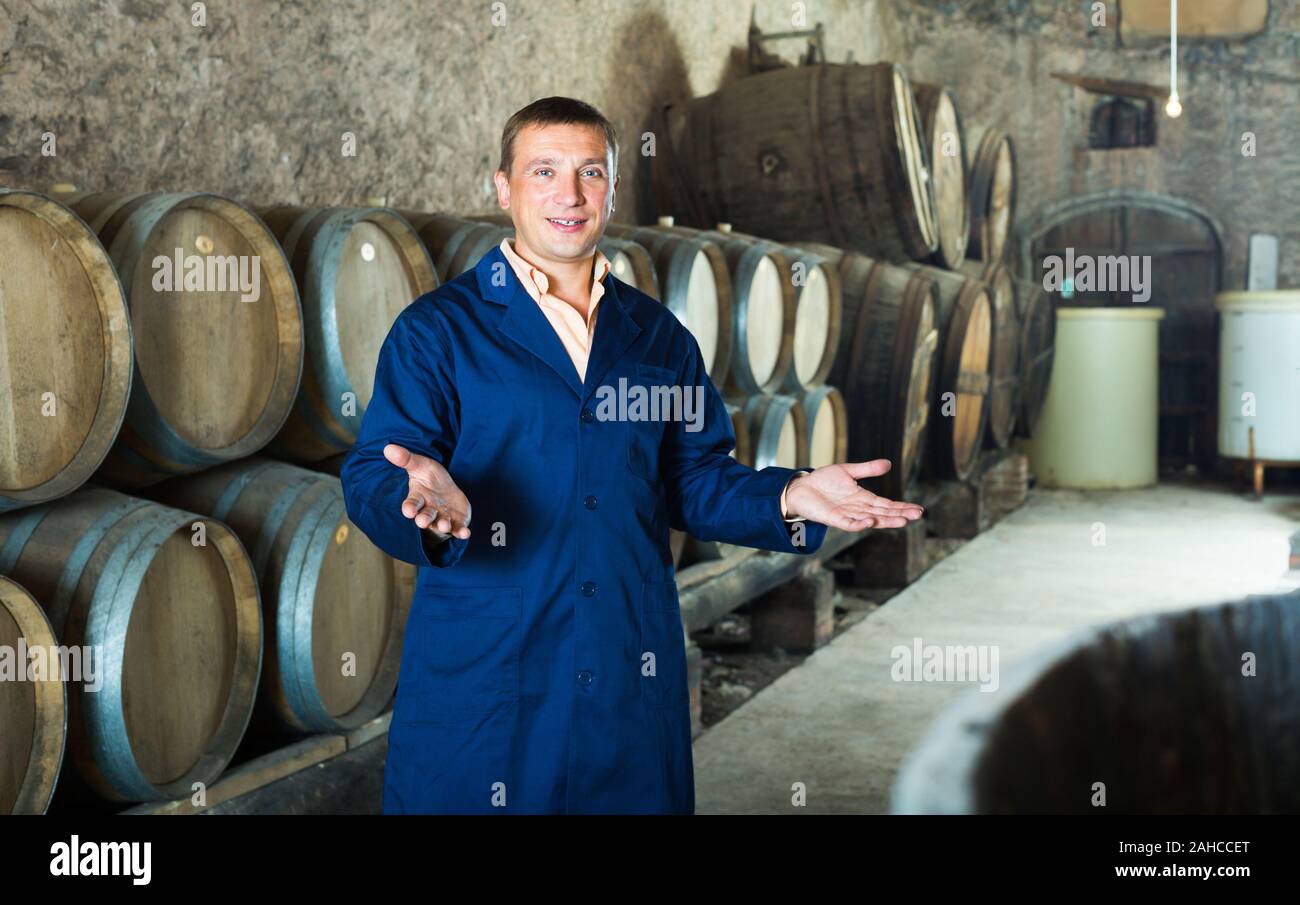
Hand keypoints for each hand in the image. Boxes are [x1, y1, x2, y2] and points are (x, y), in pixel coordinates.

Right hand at [383, 443, 471, 539]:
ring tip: (444, 524)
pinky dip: (461, 532)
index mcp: (418, 498)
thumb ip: (406, 459)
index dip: (409, 508)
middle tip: (422, 521)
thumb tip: (388, 447)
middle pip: (424, 517)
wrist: (447, 491)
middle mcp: (429, 511)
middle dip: (423, 519)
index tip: (408, 511)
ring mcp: (442, 518)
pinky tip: (465, 534)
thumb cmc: (430, 479)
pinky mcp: (456, 523)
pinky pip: (458, 529)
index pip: (411, 504)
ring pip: (440, 524)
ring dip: (442, 525)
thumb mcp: (420, 465)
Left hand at [783, 459, 923, 530]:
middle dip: (900, 514)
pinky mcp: (834, 519)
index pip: (886, 504)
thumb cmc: (823, 481)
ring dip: (886, 521)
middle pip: (883, 513)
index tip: (918, 509)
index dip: (902, 507)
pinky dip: (860, 524)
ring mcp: (847, 515)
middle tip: (918, 515)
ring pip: (871, 520)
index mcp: (863, 498)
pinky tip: (871, 521)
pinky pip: (850, 524)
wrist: (801, 487)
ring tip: (903, 521)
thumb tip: (889, 464)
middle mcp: (858, 509)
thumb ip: (868, 469)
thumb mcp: (848, 471)